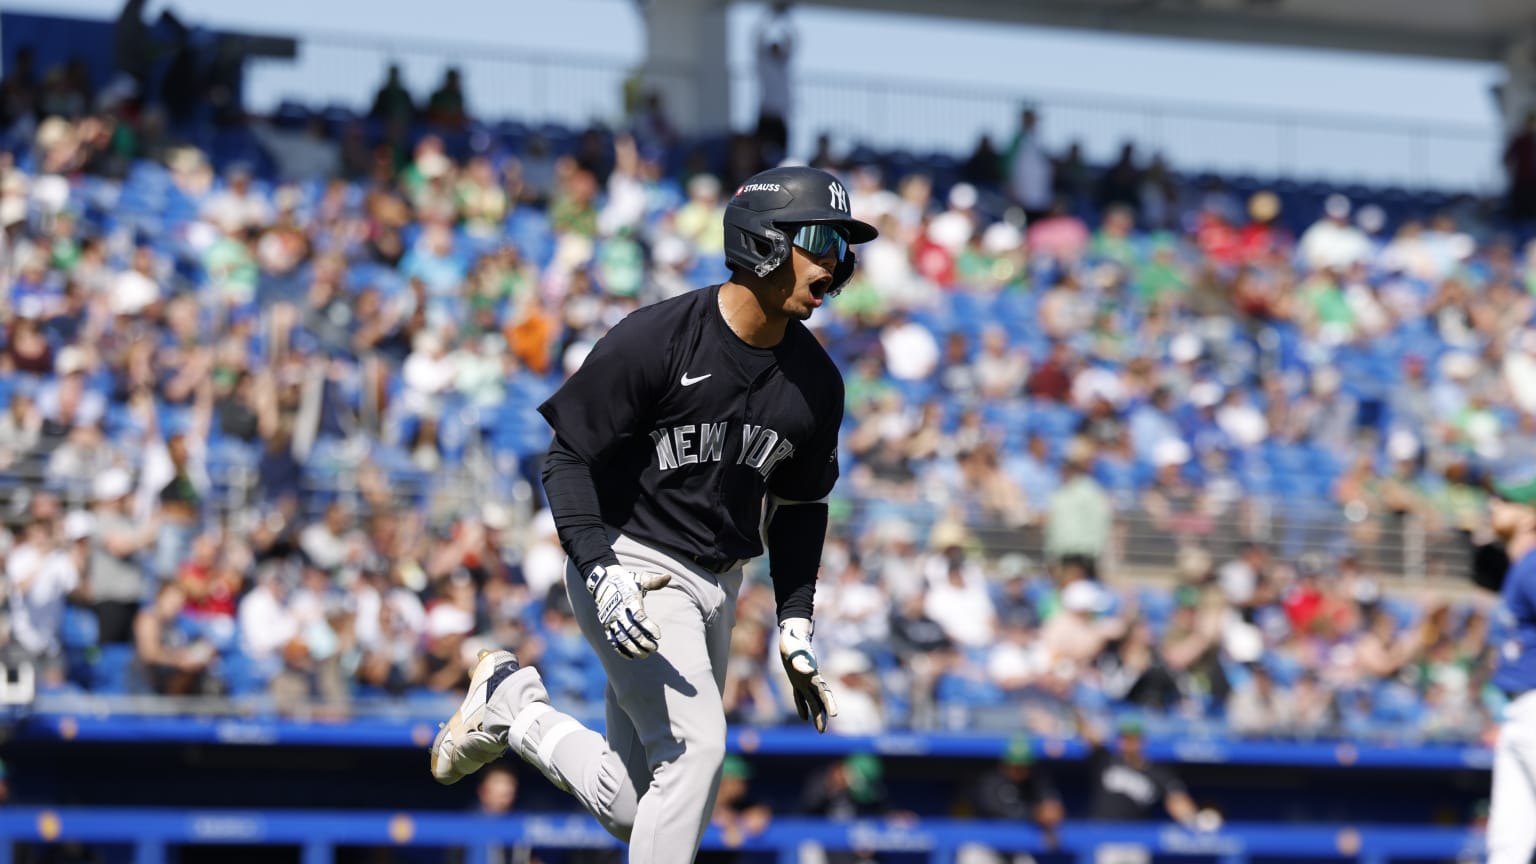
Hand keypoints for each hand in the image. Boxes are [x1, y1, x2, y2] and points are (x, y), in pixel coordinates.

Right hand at [587, 564, 670, 658]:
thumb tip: (669, 576)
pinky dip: (620, 650)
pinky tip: (631, 656)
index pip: (640, 617)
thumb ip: (655, 581)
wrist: (604, 581)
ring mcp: (611, 620)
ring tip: (645, 655)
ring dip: (634, 649)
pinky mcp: (606, 625)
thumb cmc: (627, 581)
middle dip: (644, 642)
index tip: (658, 635)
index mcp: (629, 601)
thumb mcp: (641, 579)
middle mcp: (619, 612)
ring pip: (622, 638)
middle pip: (631, 631)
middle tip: (654, 649)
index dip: (649, 627)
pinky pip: (612, 640)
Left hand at [778, 617, 836, 731]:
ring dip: (816, 714)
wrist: (792, 633)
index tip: (835, 714)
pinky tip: (804, 717)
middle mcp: (811, 679)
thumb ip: (800, 661)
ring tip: (820, 730)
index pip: (823, 691)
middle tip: (822, 732)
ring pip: (813, 701)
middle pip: (819, 700)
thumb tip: (807, 671)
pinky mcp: (797, 680)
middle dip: (822, 715)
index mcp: (812, 674)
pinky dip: (802, 706)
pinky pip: (800, 696)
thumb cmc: (793, 640)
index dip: (829, 702)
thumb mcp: (793, 649)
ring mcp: (805, 680)